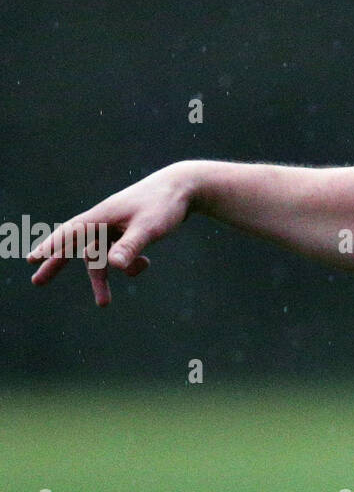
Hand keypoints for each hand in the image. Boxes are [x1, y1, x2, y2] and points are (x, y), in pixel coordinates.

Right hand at [27, 161, 196, 305]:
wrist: (183, 188)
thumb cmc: (164, 205)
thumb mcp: (148, 228)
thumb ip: (130, 247)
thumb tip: (113, 266)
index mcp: (101, 216)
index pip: (70, 233)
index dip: (51, 247)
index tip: (32, 259)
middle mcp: (103, 220)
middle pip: (73, 244)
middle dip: (56, 263)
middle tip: (37, 282)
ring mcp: (114, 226)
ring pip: (99, 256)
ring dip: (101, 278)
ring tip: (103, 304)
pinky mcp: (126, 230)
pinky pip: (118, 253)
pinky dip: (128, 264)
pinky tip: (144, 266)